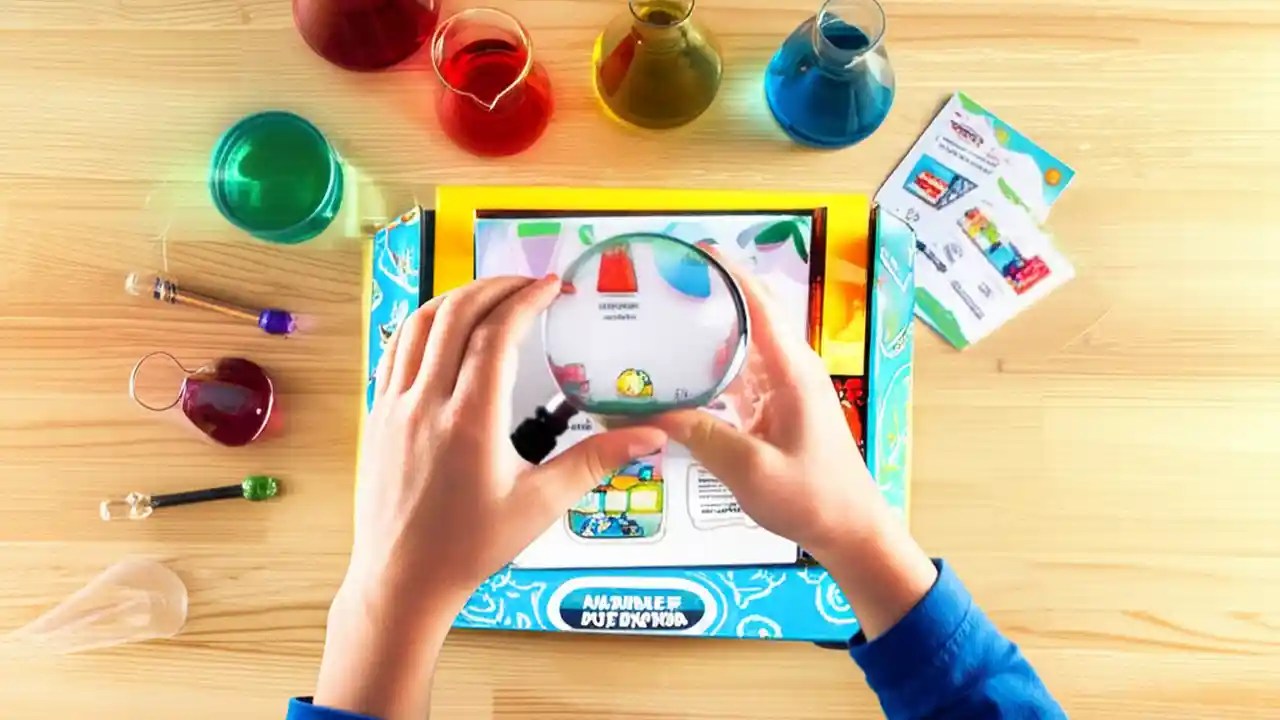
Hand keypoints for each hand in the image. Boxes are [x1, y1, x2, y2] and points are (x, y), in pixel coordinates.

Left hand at [317, 276, 664, 717]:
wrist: (403, 579)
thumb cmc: (468, 548)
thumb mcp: (541, 504)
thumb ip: (596, 461)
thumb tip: (648, 436)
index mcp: (470, 421)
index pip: (496, 334)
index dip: (526, 299)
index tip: (551, 285)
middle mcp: (426, 403)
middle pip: (456, 314)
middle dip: (495, 286)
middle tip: (527, 283)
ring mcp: (394, 406)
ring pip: (418, 324)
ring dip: (456, 298)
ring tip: (489, 294)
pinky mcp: (378, 415)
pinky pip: (395, 349)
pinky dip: (423, 324)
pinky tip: (443, 326)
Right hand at [650, 262, 935, 637]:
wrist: (852, 533)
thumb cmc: (813, 498)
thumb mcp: (750, 469)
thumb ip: (699, 435)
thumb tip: (642, 412)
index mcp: (793, 371)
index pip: (760, 303)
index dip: (728, 272)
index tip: (692, 249)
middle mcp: (791, 370)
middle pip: (750, 315)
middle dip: (712, 293)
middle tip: (662, 282)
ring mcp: (785, 390)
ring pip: (743, 345)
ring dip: (708, 330)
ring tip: (661, 318)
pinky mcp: (777, 410)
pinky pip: (740, 375)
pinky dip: (711, 366)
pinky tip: (677, 373)